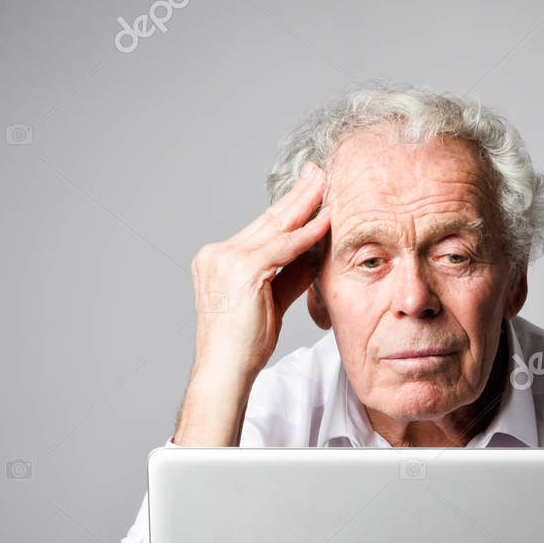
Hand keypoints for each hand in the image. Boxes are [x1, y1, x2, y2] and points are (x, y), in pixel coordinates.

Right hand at [173, 163, 330, 444]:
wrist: (225, 371)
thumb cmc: (244, 345)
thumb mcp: (272, 302)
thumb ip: (290, 275)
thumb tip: (313, 253)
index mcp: (218, 259)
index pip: (261, 227)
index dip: (288, 207)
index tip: (309, 188)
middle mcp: (217, 253)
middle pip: (268, 219)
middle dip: (298, 194)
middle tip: (319, 171)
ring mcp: (225, 259)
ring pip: (275, 227)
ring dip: (304, 204)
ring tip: (326, 184)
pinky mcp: (241, 269)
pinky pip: (282, 247)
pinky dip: (306, 234)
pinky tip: (325, 221)